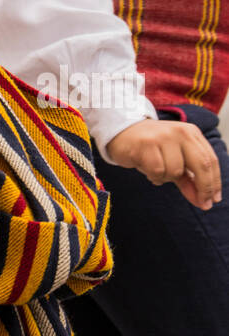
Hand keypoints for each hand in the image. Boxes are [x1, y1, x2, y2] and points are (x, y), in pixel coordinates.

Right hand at [106, 119, 222, 209]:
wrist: (121, 131)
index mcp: (191, 133)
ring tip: (156, 169)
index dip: (214, 182)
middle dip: (204, 188)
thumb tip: (203, 202)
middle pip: (202, 164)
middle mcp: (180, 131)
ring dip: (167, 178)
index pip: (210, 160)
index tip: (213, 199)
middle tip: (203, 204)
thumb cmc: (151, 147)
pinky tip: (146, 167)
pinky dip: (153, 176)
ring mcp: (163, 137)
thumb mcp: (174, 160)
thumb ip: (188, 179)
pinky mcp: (146, 144)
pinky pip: (157, 171)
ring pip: (176, 171)